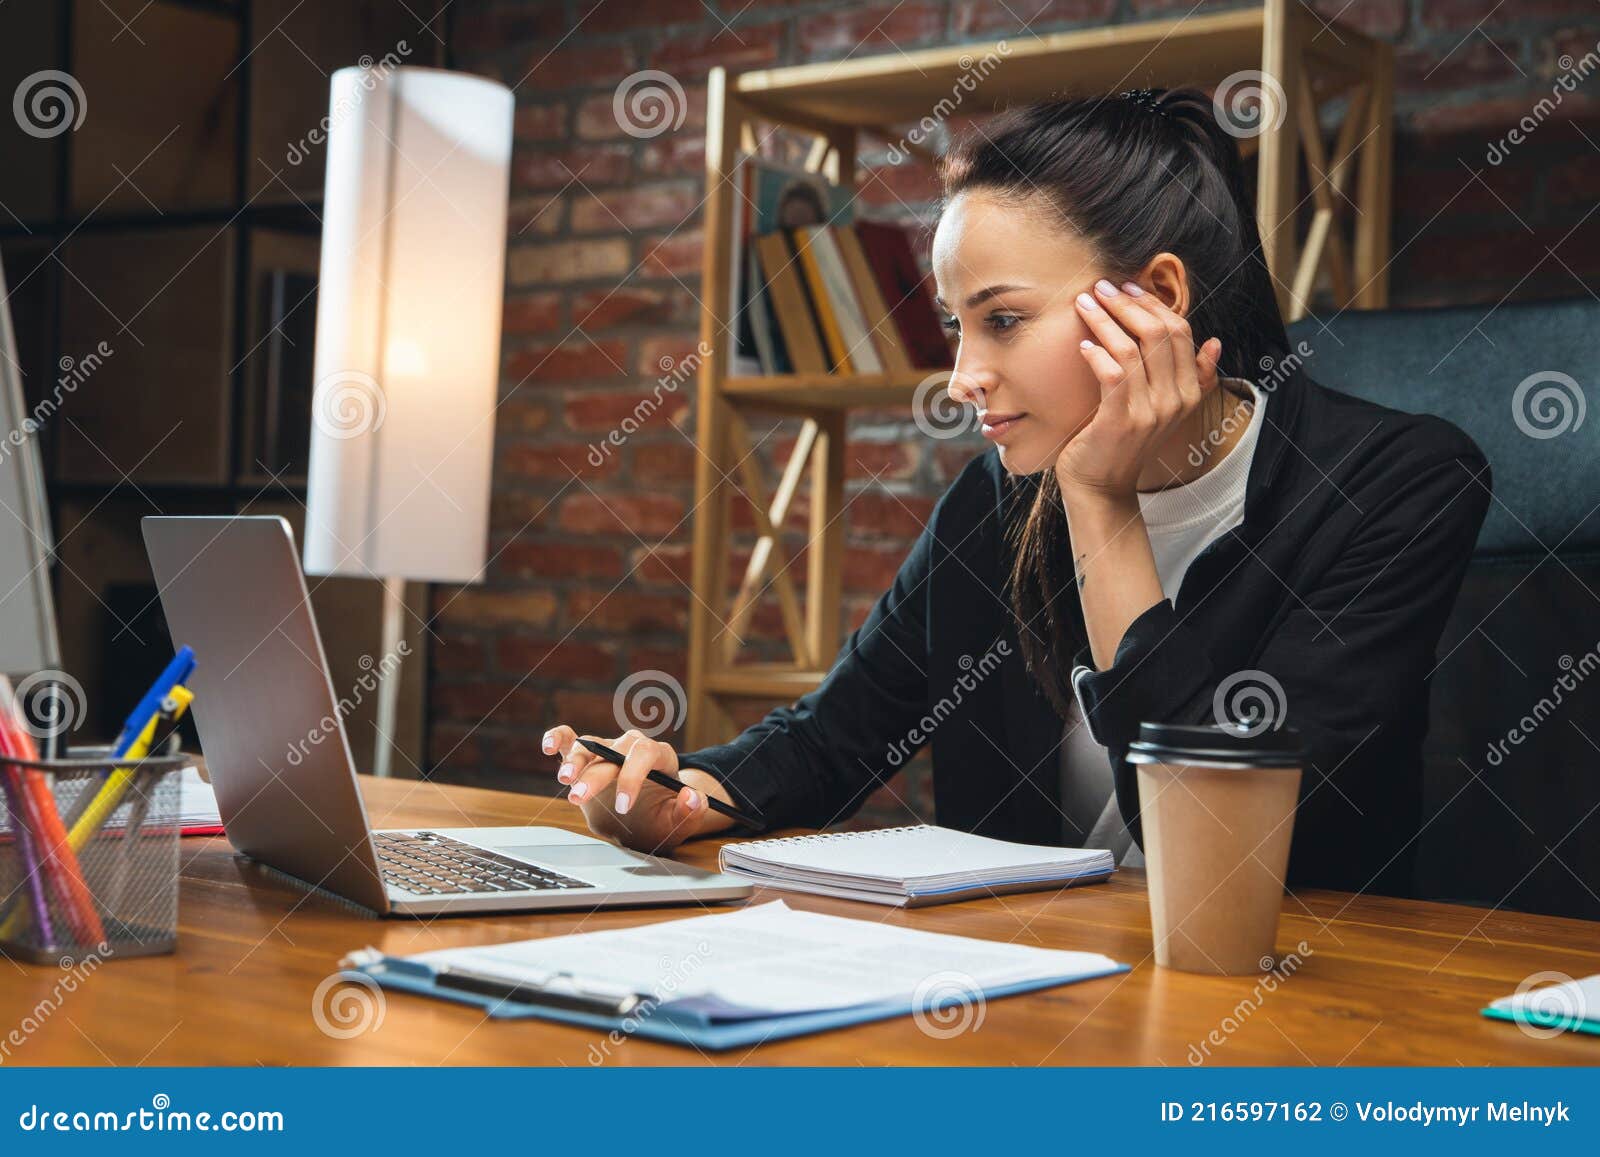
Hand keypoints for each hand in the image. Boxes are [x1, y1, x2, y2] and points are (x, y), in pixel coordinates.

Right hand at [539, 725, 731, 853]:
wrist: (642, 820)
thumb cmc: (660, 819)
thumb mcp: (676, 823)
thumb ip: (689, 812)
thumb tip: (692, 797)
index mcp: (658, 758)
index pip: (645, 754)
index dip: (632, 776)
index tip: (622, 805)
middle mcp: (631, 747)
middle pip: (613, 750)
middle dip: (596, 774)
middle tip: (579, 797)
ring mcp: (607, 749)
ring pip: (590, 744)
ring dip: (575, 760)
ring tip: (564, 780)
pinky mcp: (587, 756)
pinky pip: (570, 739)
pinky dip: (558, 738)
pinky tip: (548, 747)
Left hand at [1056, 278, 1222, 499]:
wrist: (1102, 487)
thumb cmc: (1123, 441)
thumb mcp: (1162, 408)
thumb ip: (1190, 378)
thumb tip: (1215, 343)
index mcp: (1190, 392)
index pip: (1180, 332)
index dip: (1153, 304)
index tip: (1127, 286)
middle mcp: (1176, 401)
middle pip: (1159, 334)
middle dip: (1127, 304)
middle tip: (1101, 287)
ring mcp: (1151, 412)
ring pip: (1132, 348)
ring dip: (1105, 319)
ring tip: (1083, 304)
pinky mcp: (1121, 421)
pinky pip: (1113, 373)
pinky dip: (1096, 353)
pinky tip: (1082, 346)